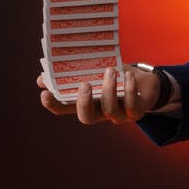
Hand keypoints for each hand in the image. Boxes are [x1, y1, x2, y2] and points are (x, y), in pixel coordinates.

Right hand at [37, 65, 159, 125]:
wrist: (146, 82)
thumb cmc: (117, 75)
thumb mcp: (96, 70)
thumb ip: (75, 71)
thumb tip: (43, 77)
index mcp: (87, 102)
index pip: (65, 109)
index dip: (54, 104)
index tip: (45, 93)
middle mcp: (100, 113)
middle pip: (86, 118)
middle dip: (83, 103)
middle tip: (84, 84)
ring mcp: (119, 115)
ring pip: (110, 110)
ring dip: (109, 90)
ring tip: (110, 71)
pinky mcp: (136, 112)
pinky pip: (132, 106)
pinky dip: (130, 90)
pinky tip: (128, 75)